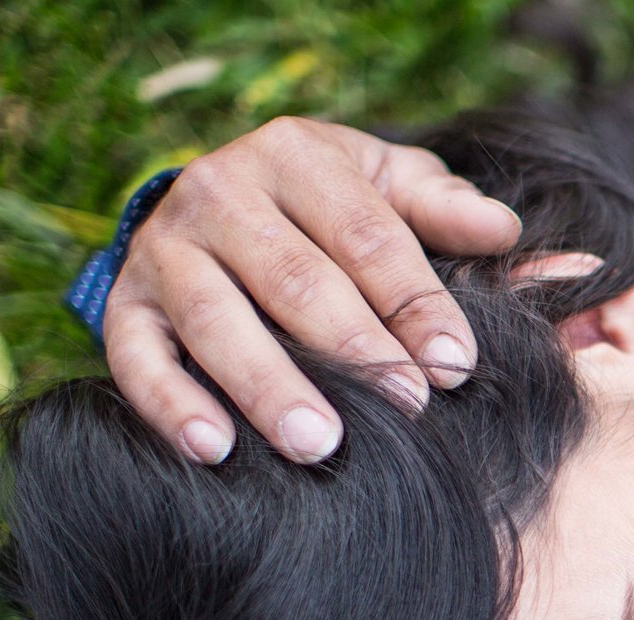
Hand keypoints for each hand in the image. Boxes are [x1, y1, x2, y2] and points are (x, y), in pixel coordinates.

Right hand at [102, 116, 522, 464]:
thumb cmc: (329, 208)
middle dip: (355, 349)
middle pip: (294, 278)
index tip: (455, 365)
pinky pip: (136, 357)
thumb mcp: (387, 187)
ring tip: (319, 445)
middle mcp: (219, 191)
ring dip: (268, 387)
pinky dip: (170, 405)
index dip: (414, 301)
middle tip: (406, 408)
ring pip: (216, 320)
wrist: (217, 204)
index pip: (365, 235)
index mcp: (295, 155)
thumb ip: (447, 211)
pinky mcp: (125, 304)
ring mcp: (164, 248)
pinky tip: (214, 450)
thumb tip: (508, 231)